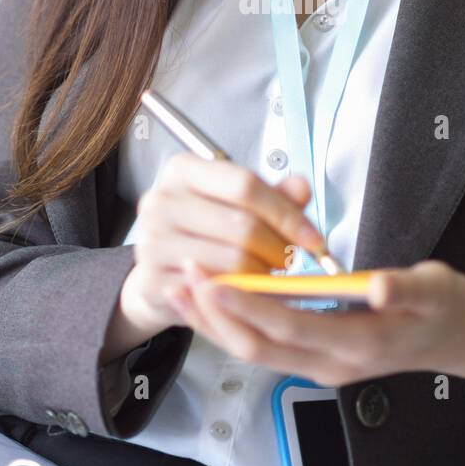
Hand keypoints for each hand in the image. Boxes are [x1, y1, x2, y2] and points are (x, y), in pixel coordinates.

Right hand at [118, 155, 322, 342]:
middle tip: (293, 261)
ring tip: (271, 276)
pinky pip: (215, 291)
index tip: (312, 237)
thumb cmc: (200, 231)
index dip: (286, 213)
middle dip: (279, 248)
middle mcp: (161, 200)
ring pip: (232, 261)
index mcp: (182, 170)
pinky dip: (242, 295)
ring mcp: (152, 241)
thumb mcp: (233, 204)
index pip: (245, 185)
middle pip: (241, 225)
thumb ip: (270, 195)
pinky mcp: (152, 279)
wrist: (158, 270)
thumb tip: (301, 188)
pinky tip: (250, 293)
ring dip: (264, 274)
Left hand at [166, 258, 464, 387]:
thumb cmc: (446, 308)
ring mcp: (322, 365)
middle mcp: (332, 363)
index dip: (248, 305)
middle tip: (182, 278)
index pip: (290, 326)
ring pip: (255, 350)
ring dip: (214, 323)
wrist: (461, 340)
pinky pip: (264, 347)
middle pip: (259, 346)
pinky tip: (211, 304)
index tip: (213, 281)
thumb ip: (404, 287)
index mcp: (358, 344)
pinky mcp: (316, 358)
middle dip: (215, 315)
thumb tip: (377, 287)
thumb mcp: (435, 288)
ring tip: (180, 289)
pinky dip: (232, 326)